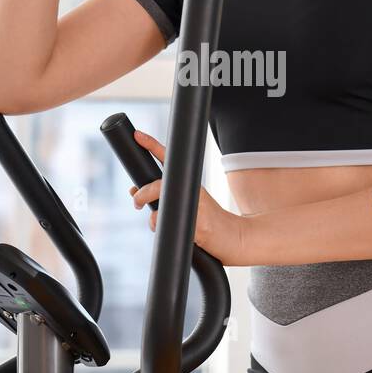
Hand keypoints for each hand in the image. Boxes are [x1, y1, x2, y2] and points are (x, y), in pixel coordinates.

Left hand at [128, 129, 249, 265]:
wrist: (238, 237)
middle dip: (142, 194)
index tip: (137, 135)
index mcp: (190, 183)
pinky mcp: (199, 227)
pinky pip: (169, 228)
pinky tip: (173, 233)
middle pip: (158, 185)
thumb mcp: (190, 202)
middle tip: (136, 202)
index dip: (152, 145)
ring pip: (159, 210)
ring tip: (158, 224)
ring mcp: (197, 208)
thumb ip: (164, 196)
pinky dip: (164, 231)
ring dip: (153, 219)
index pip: (169, 158)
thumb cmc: (211, 221)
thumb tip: (133, 191)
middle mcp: (193, 191)